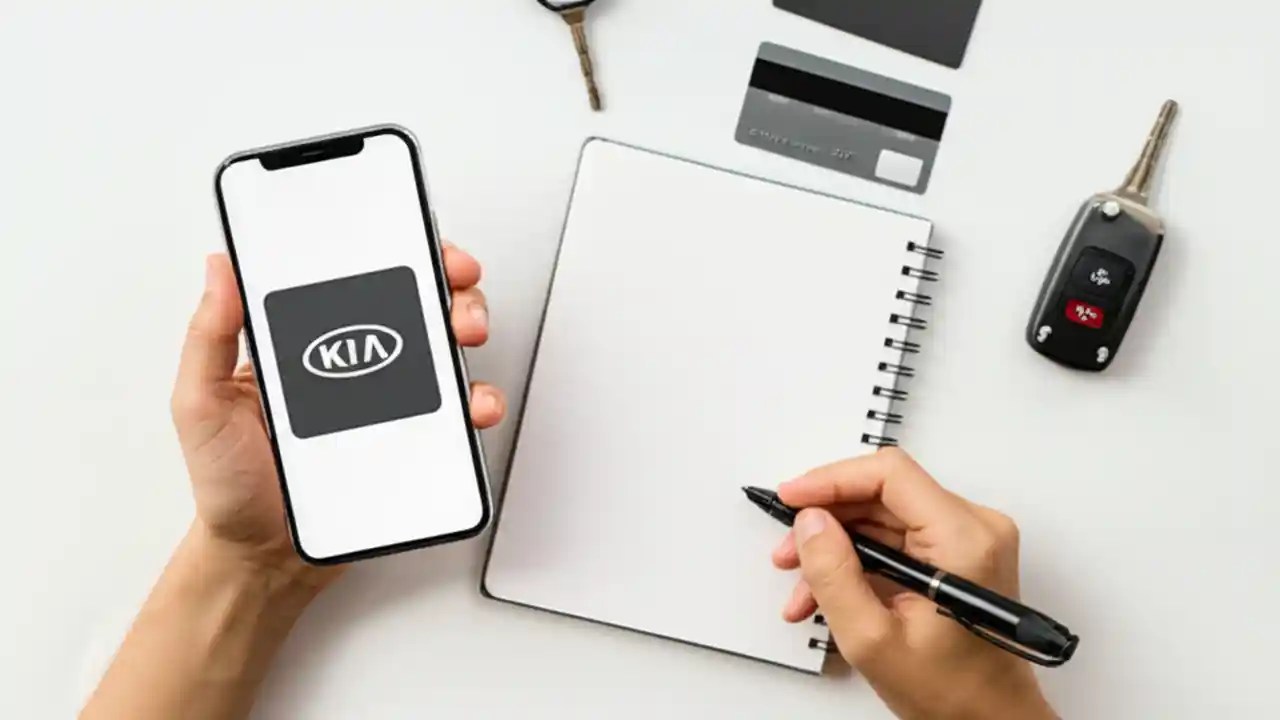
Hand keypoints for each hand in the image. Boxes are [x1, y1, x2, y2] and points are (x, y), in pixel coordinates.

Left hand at [170, 244, 505, 590]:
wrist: (261, 558)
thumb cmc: (228, 485)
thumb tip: (218, 269)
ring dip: (470, 329)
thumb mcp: (199, 404)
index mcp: (304, 342)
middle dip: (451, 286)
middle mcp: (353, 363)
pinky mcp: (412, 440)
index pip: (358, 279)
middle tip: (453, 297)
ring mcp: (388, 401)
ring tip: (467, 339)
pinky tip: (473, 405)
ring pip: (446, 348)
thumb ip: (207, 337)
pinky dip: (478, 401)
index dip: (397, 252)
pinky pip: (455, 413)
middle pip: (418, 303)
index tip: (417, 244)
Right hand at [771, 448, 1055, 719]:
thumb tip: (810, 523)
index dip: (832, 479)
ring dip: (836, 546)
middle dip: (826, 521)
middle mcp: (975, 528)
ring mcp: (968, 539)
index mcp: (964, 540)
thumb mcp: (873, 640)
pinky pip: (896, 539)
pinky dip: (859, 560)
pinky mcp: (958, 553)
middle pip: (882, 494)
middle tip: (787, 551)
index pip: (889, 475)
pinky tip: (829, 593)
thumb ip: (834, 575)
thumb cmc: (954, 693)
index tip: (792, 497)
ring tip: (803, 587)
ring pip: (883, 517)